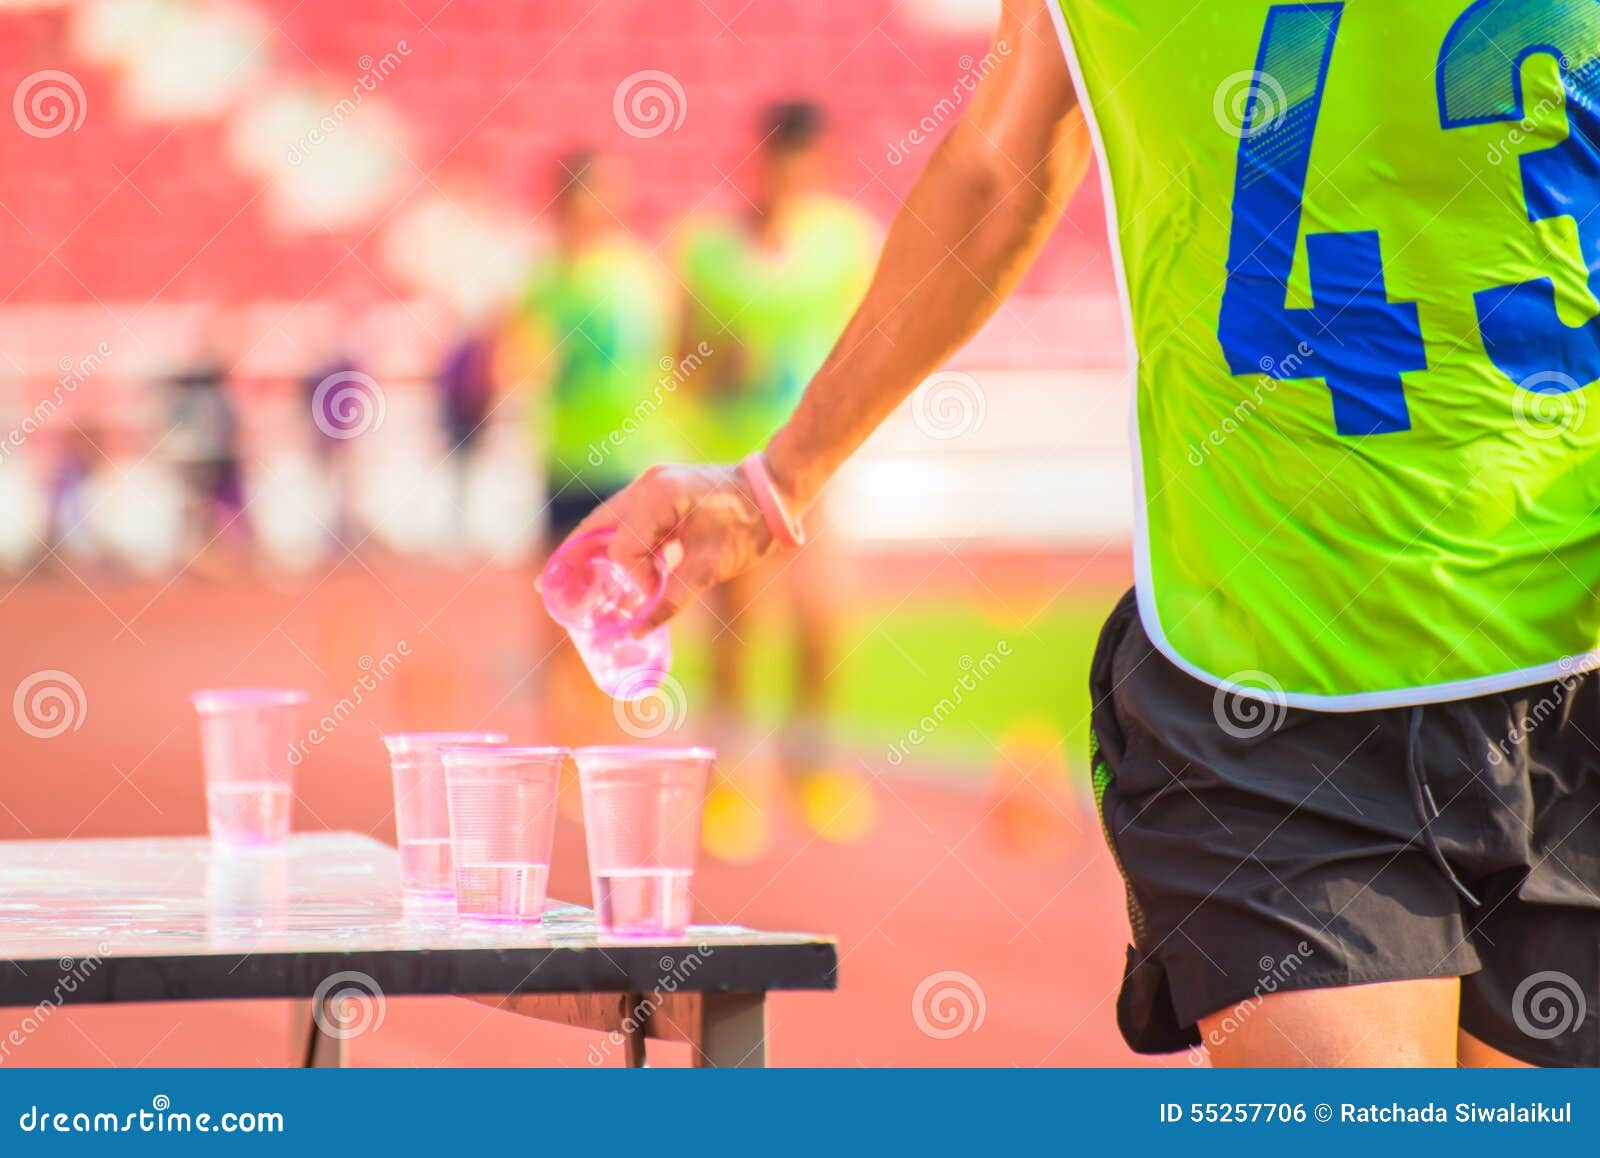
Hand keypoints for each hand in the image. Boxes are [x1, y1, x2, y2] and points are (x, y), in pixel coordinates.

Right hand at [566, 464, 776, 631]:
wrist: (774, 492)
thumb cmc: (748, 525)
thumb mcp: (713, 566)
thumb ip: (674, 597)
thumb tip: (639, 631)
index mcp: (659, 496)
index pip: (623, 548)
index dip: (633, 582)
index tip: (649, 602)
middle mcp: (647, 486)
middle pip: (595, 527)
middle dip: (572, 559)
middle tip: (547, 589)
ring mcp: (651, 486)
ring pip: (605, 522)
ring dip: (588, 551)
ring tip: (563, 580)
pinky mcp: (658, 493)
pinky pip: (624, 521)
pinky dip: (610, 544)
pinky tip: (596, 565)